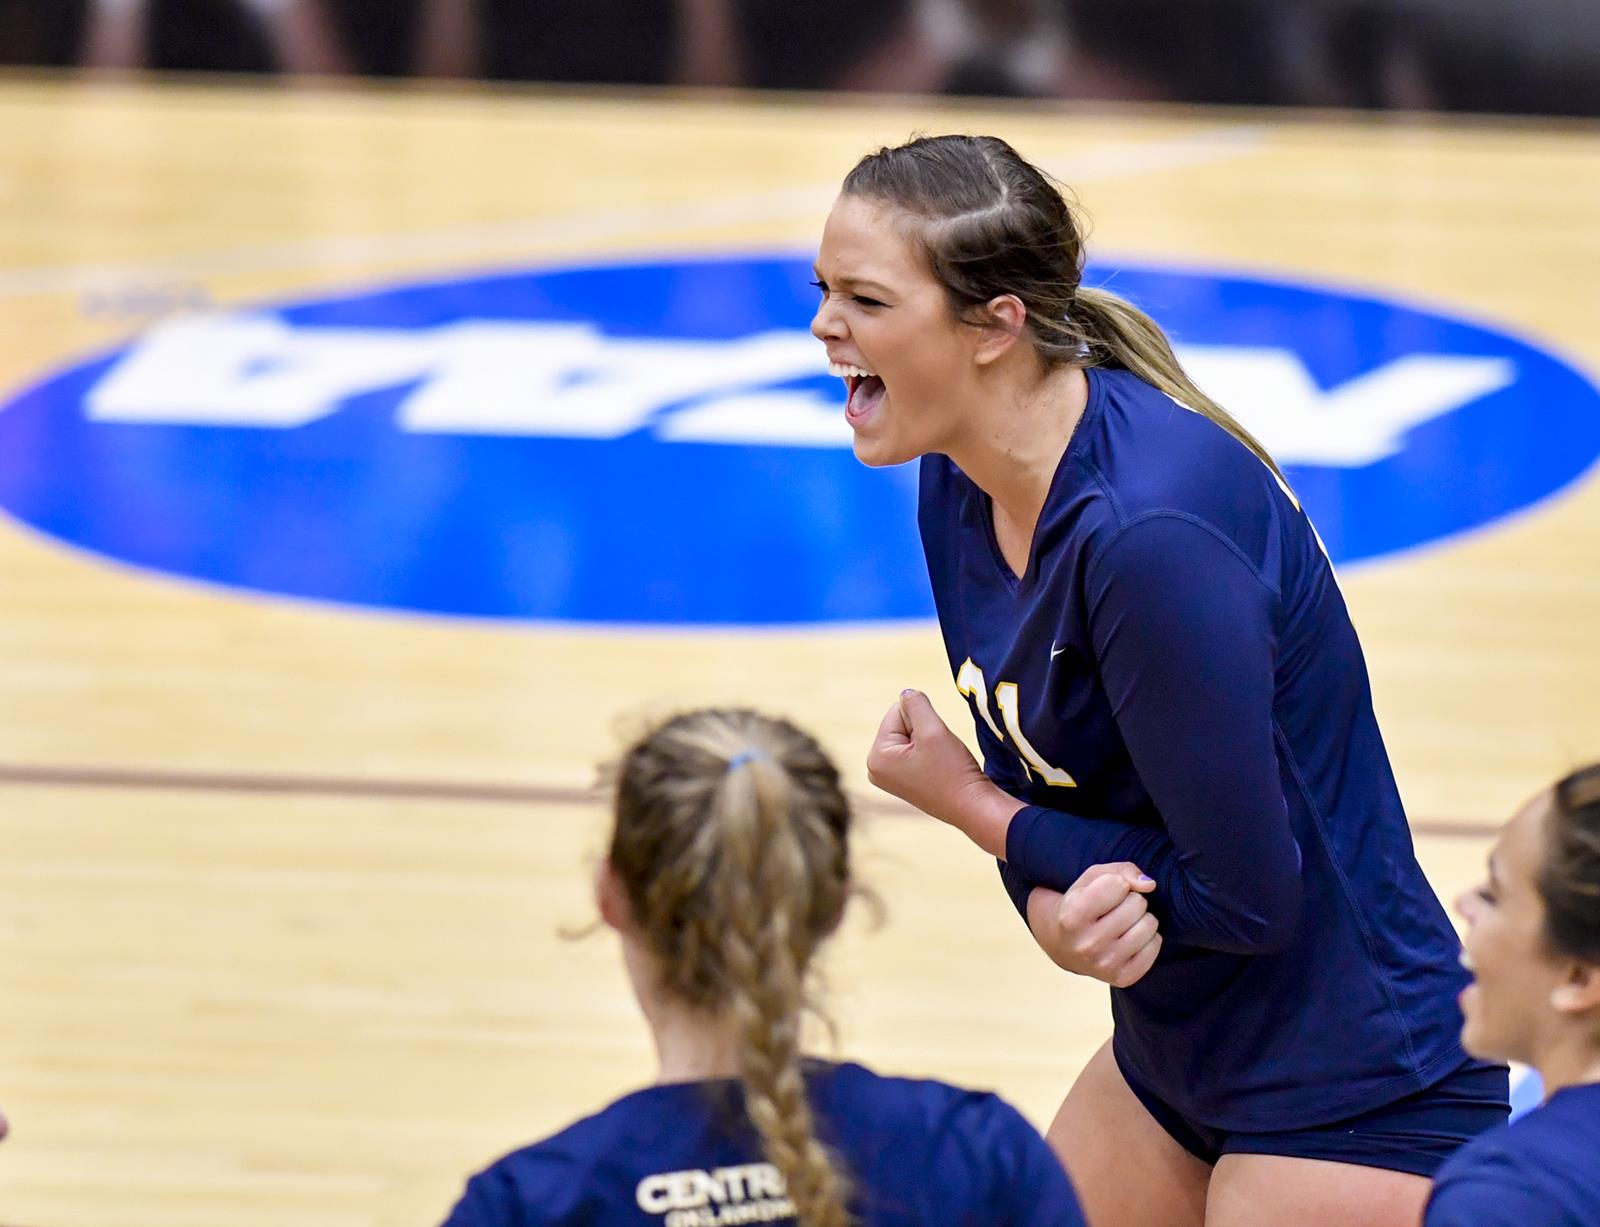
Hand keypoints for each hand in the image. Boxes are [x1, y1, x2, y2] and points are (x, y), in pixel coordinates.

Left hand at [868, 690, 1021, 854]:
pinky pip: (916, 751)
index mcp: (876, 757)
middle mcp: (875, 768)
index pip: (897, 711)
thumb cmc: (952, 771)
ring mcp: (889, 777)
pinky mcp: (904, 781)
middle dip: (924, 732)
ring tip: (938, 764)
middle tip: (938, 756)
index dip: (923, 720)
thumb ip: (916, 704)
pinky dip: (931, 754)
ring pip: (911, 736)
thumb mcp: (933, 730)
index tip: (934, 746)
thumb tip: (906, 692)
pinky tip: (938, 771)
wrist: (973, 807)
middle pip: (901, 724)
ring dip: (929, 742)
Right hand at [1026, 863, 1161, 986]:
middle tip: (1116, 908)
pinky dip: (1148, 938)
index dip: (1115, 883)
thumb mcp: (1091, 879)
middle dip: (1131, 900)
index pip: (1118, 884)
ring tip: (1125, 922)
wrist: (1062, 945)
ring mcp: (1105, 965)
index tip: (1105, 892)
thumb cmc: (1080, 904)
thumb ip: (1121, 871)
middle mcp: (1087, 945)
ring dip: (1141, 918)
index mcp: (1072, 917)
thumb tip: (1149, 885)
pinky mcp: (1122, 978)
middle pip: (1137, 904)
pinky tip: (1130, 938)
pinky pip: (1155, 946)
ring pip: (1149, 925)